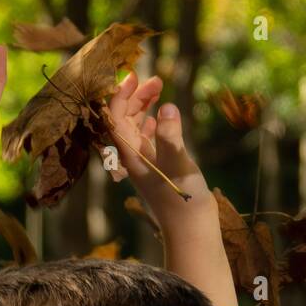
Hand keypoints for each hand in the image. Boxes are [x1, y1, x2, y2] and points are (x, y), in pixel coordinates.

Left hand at [104, 71, 217, 231]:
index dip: (120, 94)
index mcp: (129, 155)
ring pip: (134, 127)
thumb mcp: (178, 164)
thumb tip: (167, 108)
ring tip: (158, 89)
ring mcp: (143, 163)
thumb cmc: (183, 199)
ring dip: (143, 106)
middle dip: (134, 96)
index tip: (133, 76)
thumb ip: (171, 136)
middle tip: (155, 80)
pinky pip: (146, 139)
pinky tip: (160, 116)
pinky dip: (151, 122)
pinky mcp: (156, 167)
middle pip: (123, 119)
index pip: (114, 118)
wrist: (191, 229)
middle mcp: (132, 157)